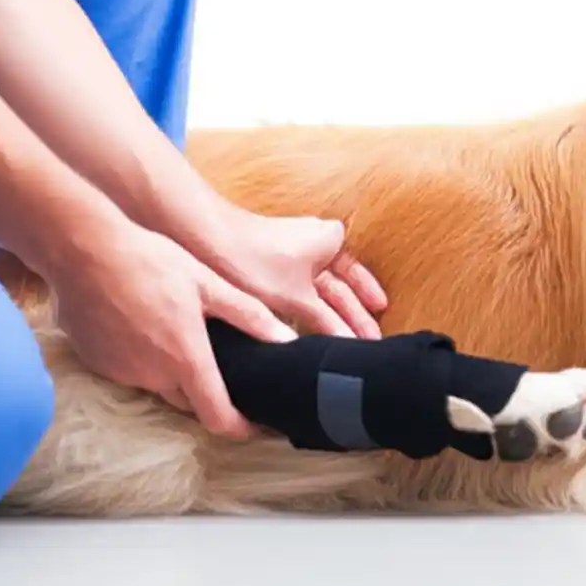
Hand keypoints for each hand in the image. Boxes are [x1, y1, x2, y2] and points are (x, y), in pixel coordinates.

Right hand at [46, 220, 295, 438]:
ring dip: (170, 369)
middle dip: (206, 392)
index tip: (253, 425)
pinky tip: (141, 323)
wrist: (82, 249)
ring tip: (174, 331)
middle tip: (218, 365)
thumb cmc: (147, 260)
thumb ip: (248, 315)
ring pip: (156, 383)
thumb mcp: (207, 282)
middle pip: (188, 400)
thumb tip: (286, 339)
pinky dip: (140, 357)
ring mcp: (121, 372)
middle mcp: (152, 376)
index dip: (240, 428)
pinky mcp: (97, 362)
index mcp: (186, 359)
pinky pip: (128, 369)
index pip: (218, 417)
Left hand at [203, 209, 388, 338]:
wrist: (207, 239)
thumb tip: (350, 345)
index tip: (378, 333)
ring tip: (346, 346)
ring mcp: (295, 255)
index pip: (356, 282)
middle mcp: (317, 243)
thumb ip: (327, 322)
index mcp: (332, 240)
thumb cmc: (255, 259)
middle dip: (353, 318)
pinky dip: (309, 312)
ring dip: (331, 318)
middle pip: (340, 289)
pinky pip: (301, 293)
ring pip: (320, 293)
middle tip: (369, 346)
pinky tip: (313, 334)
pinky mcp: (274, 266)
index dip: (367, 310)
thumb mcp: (297, 298)